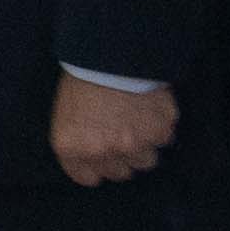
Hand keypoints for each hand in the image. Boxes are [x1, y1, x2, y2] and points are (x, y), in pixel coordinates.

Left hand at [51, 74, 179, 185]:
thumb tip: (95, 156)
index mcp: (73, 148)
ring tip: (139, 124)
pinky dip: (160, 128)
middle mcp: (104, 152)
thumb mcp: (65, 114)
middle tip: (122, 138)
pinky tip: (150, 110)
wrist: (111, 53)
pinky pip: (164, 139)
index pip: (87, 178)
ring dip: (144, 146)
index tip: (100, 159)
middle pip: (120, 173)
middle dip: (121, 159)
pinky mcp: (160, 130)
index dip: (95, 167)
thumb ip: (79, 142)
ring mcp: (135, 144)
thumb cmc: (82, 78)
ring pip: (146, 161)